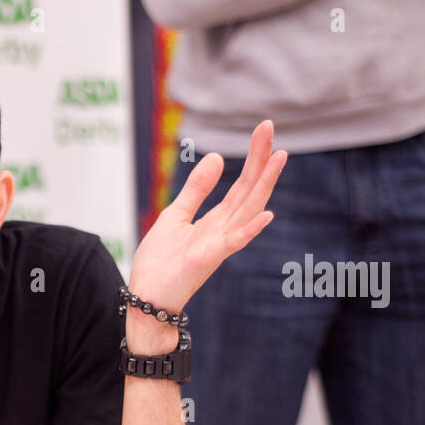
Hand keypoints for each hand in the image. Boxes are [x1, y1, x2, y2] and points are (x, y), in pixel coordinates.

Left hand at [129, 120, 286, 311]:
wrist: (146, 297)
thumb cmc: (160, 263)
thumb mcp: (175, 215)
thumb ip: (196, 190)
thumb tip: (217, 157)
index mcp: (217, 220)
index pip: (242, 184)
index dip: (254, 157)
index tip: (264, 128)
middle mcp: (224, 230)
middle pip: (249, 190)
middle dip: (260, 160)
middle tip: (269, 127)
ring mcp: (219, 245)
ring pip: (248, 211)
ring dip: (264, 185)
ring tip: (279, 158)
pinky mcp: (208, 259)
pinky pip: (234, 243)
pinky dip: (251, 229)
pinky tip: (267, 214)